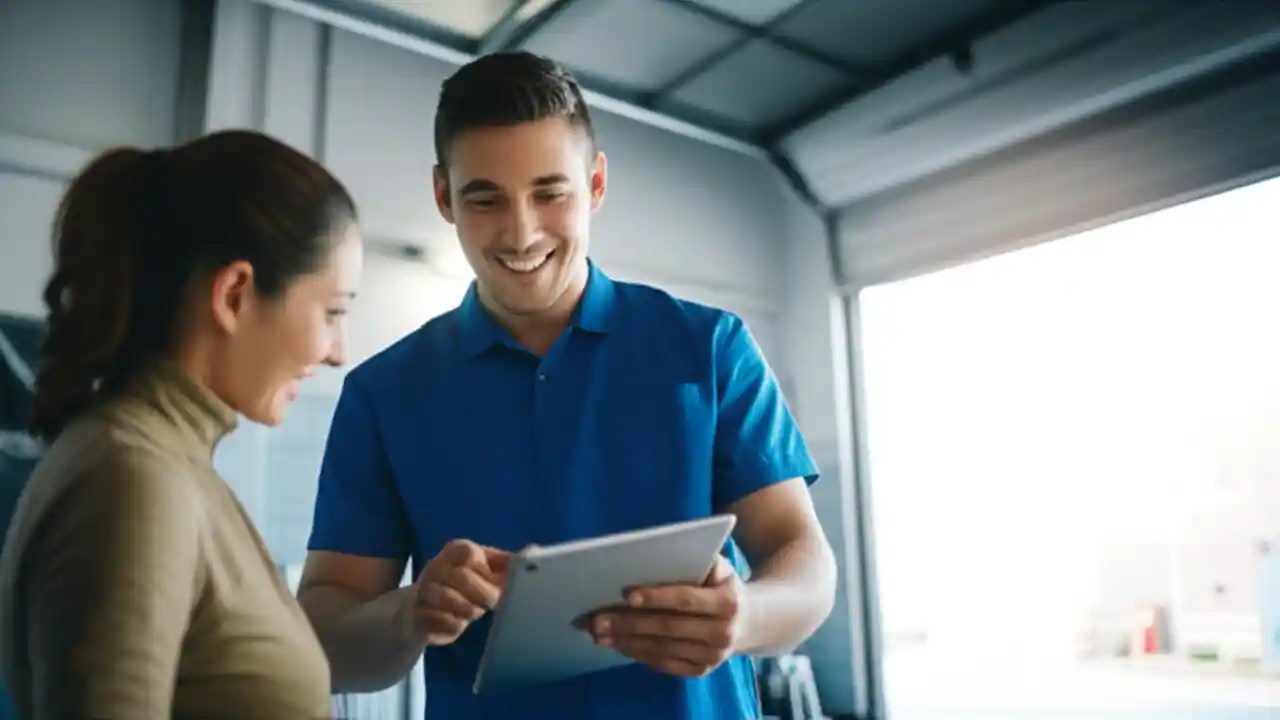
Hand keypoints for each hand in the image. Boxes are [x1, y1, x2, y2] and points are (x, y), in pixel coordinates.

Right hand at [399, 539, 508, 645]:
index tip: (497, 584)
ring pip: (447, 598)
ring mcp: (422, 590)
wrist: (419, 612)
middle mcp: (435, 566)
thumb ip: (506, 564)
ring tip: (473, 613)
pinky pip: (436, 619)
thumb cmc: (462, 589)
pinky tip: (457, 624)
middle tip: (491, 603)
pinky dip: (453, 625)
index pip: (471, 552)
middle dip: (483, 594)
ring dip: (468, 610)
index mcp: (454, 551)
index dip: (487, 571)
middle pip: (462, 577)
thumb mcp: (484, 572)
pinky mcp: (416, 615)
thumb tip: (532, 552)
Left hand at [589, 554, 746, 676]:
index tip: (627, 595)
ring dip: (627, 642)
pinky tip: (619, 645)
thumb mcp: (721, 567)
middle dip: (629, 623)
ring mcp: (712, 656)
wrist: (750, 622)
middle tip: (597, 619)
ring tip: (599, 634)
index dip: (657, 597)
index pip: (686, 600)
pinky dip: (639, 655)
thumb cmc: (723, 585)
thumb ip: (699, 558)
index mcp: (728, 603)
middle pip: (668, 628)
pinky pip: (665, 664)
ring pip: (663, 649)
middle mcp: (722, 634)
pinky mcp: (701, 670)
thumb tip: (658, 552)